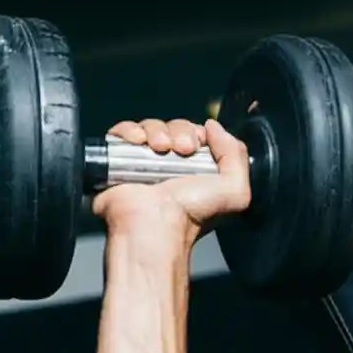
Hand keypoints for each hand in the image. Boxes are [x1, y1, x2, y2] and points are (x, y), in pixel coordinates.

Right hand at [92, 118, 251, 241]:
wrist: (154, 225)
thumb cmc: (193, 214)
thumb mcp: (235, 191)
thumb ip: (236, 155)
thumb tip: (214, 127)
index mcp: (197, 170)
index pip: (198, 134)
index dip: (199, 133)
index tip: (198, 144)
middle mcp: (171, 165)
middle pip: (174, 127)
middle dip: (180, 131)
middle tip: (182, 148)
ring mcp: (142, 162)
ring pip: (150, 127)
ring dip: (157, 130)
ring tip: (160, 148)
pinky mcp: (116, 161)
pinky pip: (122, 132)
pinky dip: (130, 130)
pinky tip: (138, 142)